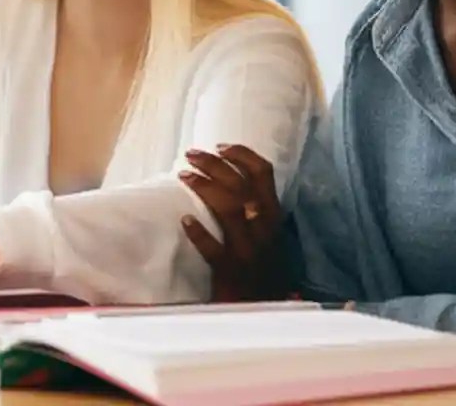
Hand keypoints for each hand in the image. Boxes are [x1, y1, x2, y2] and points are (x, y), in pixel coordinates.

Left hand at [179, 145, 289, 301]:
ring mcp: (249, 250)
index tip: (219, 146)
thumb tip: (219, 178)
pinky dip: (199, 233)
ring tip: (183, 175)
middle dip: (215, 164)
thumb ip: (249, 208)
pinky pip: (215, 249)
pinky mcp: (231, 272)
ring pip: (231, 209)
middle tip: (191, 155)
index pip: (264, 173)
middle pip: (242, 185)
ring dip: (205, 188)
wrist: (260, 309)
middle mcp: (264, 229)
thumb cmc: (257, 267)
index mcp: (272, 216)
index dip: (241, 154)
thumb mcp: (261, 233)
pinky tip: (185, 220)